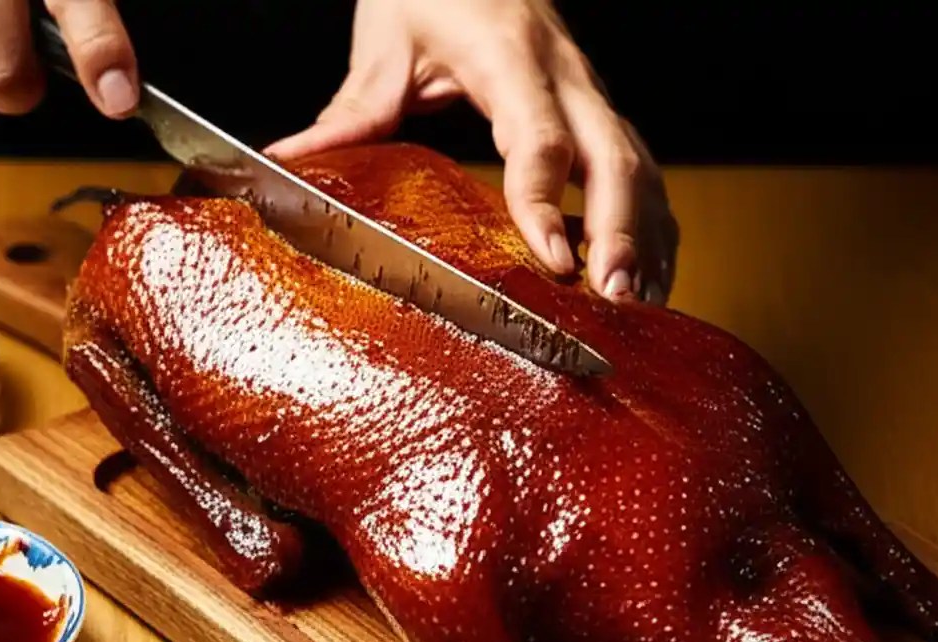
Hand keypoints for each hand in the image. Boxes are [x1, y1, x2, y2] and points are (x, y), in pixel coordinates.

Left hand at [265, 0, 678, 304]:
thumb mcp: (386, 38)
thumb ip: (351, 109)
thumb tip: (288, 159)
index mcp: (511, 57)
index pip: (540, 136)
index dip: (548, 199)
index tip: (553, 258)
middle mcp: (565, 76)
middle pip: (615, 157)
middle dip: (622, 233)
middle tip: (614, 300)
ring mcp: (589, 93)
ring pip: (641, 167)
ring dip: (645, 238)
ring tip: (639, 308)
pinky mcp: (597, 109)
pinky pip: (639, 169)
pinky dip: (649, 224)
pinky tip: (644, 273)